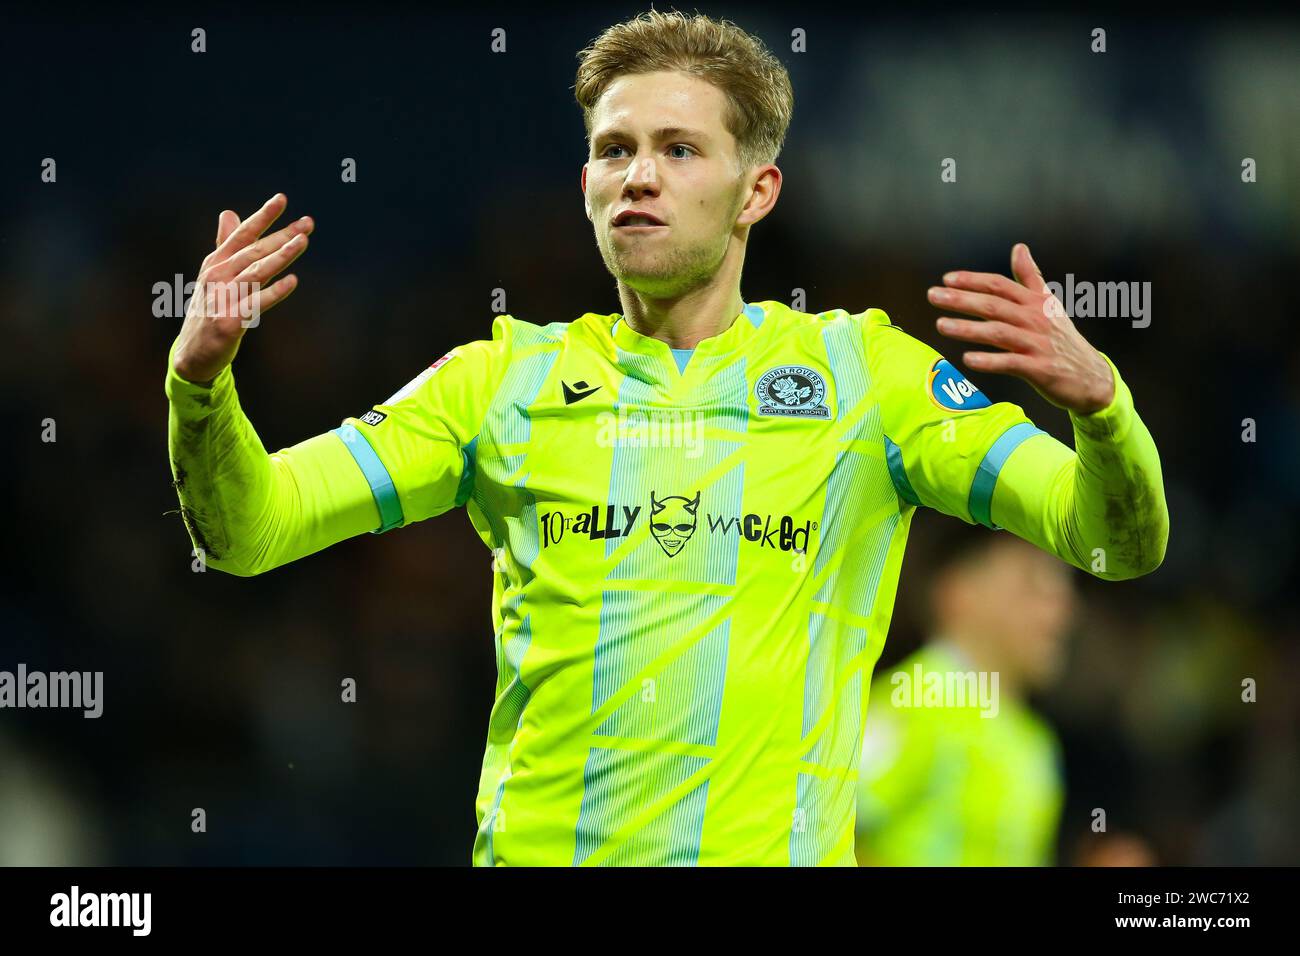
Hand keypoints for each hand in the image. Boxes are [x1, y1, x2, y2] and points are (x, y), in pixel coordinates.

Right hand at [172, 193, 312, 384]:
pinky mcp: (230, 322)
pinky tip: (293, 281)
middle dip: (282, 235)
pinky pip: (256, 304)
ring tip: (303, 242)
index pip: (242, 235)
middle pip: (254, 251)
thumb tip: (229, 213)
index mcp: (216, 264)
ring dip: (281, 255)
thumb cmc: (210, 310)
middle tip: (308, 223)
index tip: (282, 199)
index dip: (262, 216)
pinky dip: (274, 292)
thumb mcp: (214, 275)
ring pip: (256, 272)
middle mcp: (218, 277)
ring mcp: (223, 299)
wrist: (192, 353)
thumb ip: (225, 245)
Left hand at [927, 243, 1115, 414]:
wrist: (1091, 376)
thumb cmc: (1062, 339)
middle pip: (994, 306)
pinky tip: (968, 359)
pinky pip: (1011, 363)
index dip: (973, 280)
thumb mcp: (1048, 304)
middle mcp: (1035, 319)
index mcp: (1035, 302)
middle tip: (933, 295)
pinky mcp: (1040, 369)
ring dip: (969, 328)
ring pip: (999, 332)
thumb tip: (1019, 247)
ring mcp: (1038, 344)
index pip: (1000, 286)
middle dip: (962, 299)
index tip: (947, 279)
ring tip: (941, 325)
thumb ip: (1031, 277)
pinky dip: (990, 361)